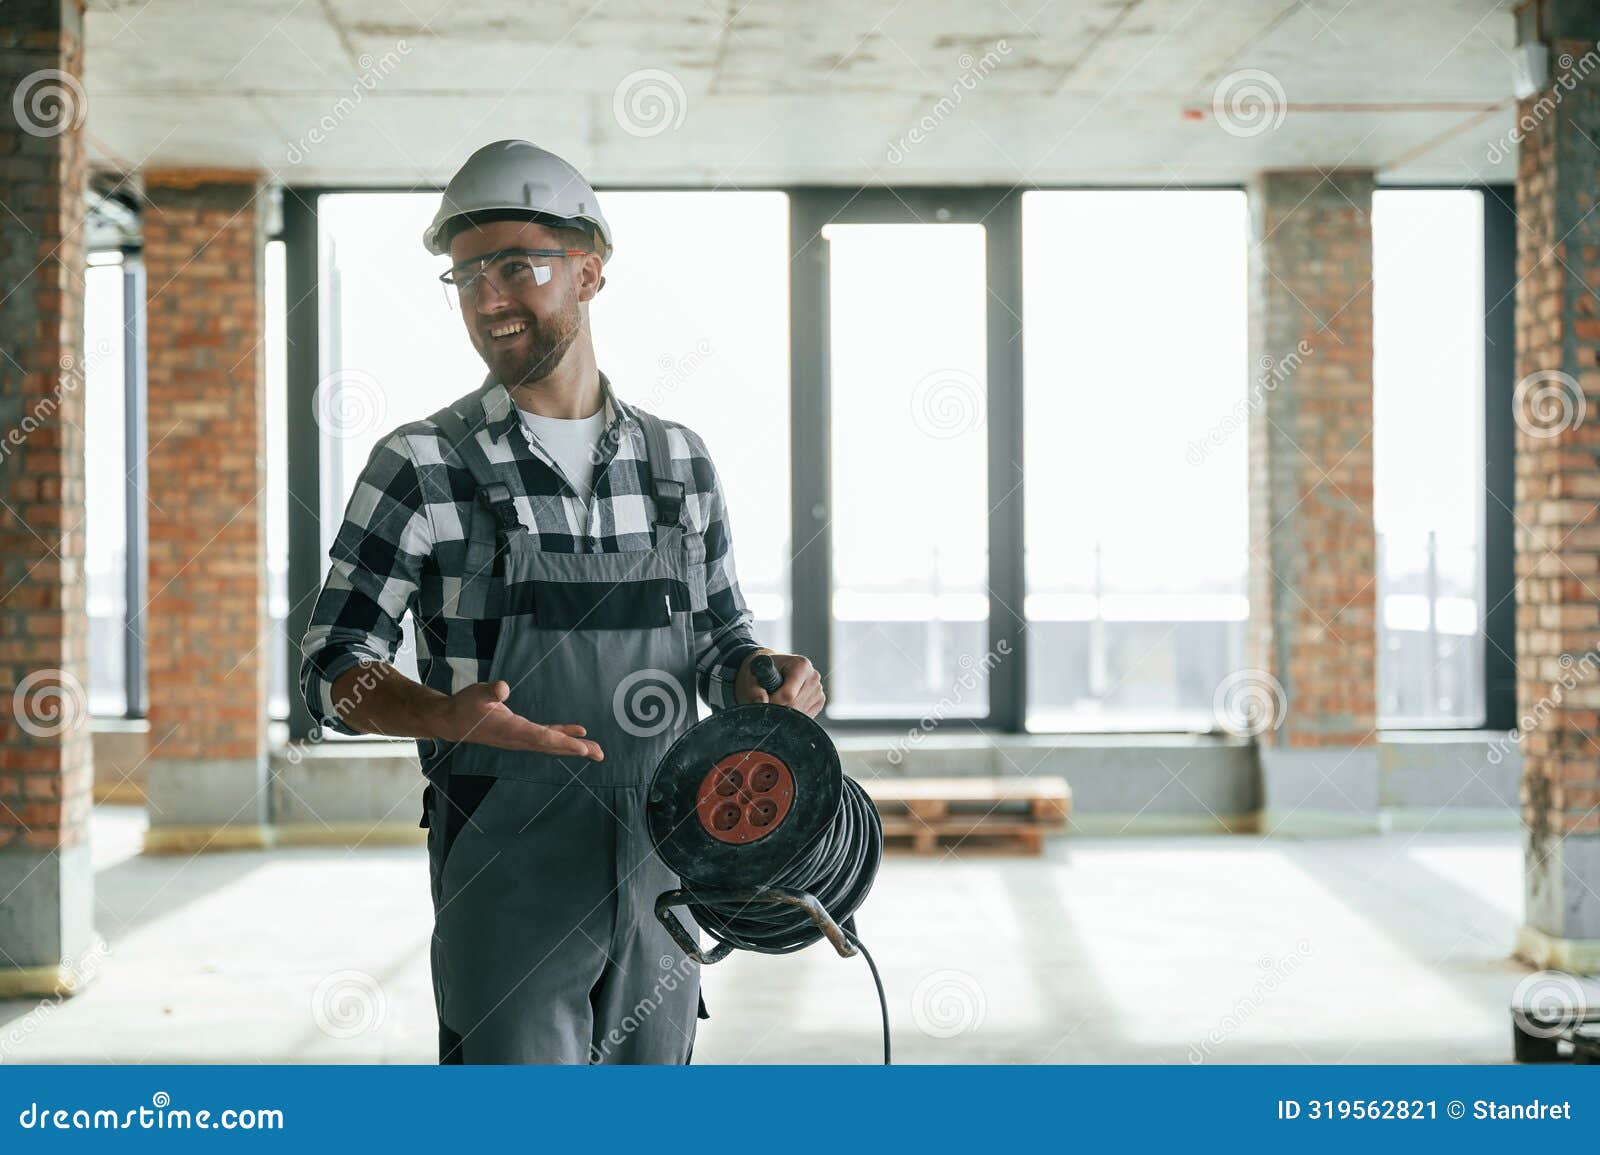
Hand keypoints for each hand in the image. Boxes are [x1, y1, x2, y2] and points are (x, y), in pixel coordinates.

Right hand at [431, 680, 603, 759]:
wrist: (453, 721)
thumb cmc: (465, 705)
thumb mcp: (477, 693)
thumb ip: (491, 690)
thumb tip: (503, 687)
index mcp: (511, 729)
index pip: (541, 738)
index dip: (563, 742)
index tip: (582, 748)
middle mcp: (519, 738)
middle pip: (552, 746)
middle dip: (576, 750)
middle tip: (599, 753)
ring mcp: (521, 738)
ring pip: (552, 745)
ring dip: (573, 747)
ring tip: (596, 750)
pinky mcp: (521, 734)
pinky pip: (546, 738)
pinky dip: (563, 736)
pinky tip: (579, 733)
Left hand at [735, 650, 824, 716]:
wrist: (771, 669)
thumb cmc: (762, 671)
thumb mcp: (752, 676)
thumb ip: (754, 690)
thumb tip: (761, 702)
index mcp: (801, 665)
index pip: (788, 694)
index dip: (772, 702)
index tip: (763, 701)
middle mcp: (813, 676)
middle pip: (795, 705)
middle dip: (778, 709)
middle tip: (766, 702)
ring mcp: (818, 690)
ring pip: (800, 713)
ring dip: (785, 713)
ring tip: (776, 699)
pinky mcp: (819, 701)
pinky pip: (805, 716)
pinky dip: (792, 715)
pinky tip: (785, 703)